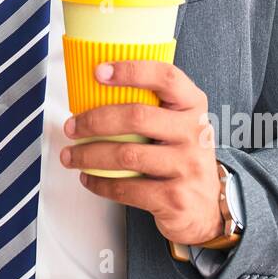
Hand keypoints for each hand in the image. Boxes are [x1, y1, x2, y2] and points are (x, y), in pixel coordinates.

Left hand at [60, 60, 224, 246]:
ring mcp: (187, 167)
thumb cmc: (183, 158)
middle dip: (94, 120)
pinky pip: (127, 188)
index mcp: (193, 106)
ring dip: (89, 155)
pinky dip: (100, 183)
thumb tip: (97, 92)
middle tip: (72, 126)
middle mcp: (195, 133)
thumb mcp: (179, 125)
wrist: (206, 207)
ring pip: (126, 155)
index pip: (166, 78)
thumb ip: (153, 107)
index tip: (100, 71)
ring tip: (71, 156)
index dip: (131, 71)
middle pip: (137, 116)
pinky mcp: (174, 198)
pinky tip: (89, 178)